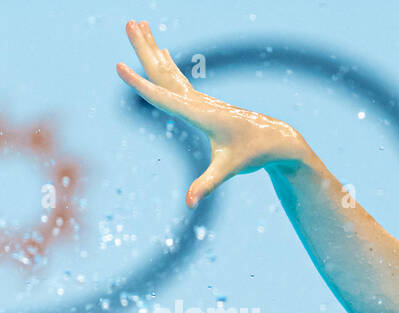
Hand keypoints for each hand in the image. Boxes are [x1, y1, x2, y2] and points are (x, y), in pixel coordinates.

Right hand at [115, 19, 305, 207]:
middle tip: (128, 21)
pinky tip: (162, 50)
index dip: (140, 84)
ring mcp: (200, 99)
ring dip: (152, 46)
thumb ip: (207, 184)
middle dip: (144, 47)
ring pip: (170, 70)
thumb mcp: (229, 170)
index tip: (118, 66)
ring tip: (136, 22)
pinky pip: (179, 78)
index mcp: (200, 114)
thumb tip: (190, 202)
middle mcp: (198, 101)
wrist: (275, 140)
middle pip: (164, 71)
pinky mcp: (203, 102)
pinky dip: (166, 62)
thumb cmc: (251, 153)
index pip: (163, 97)